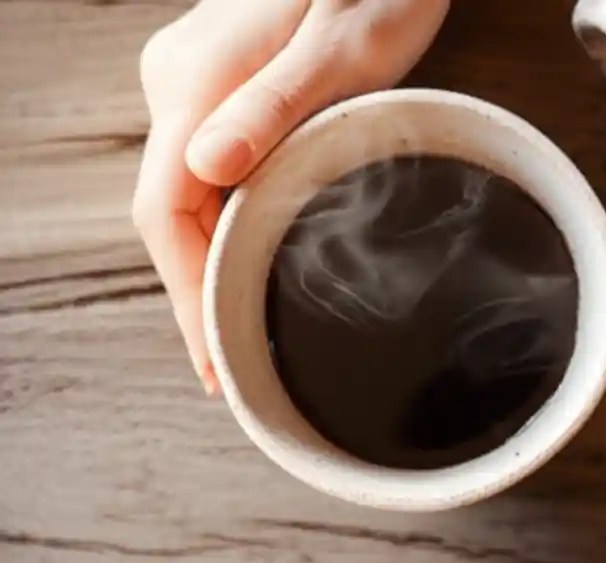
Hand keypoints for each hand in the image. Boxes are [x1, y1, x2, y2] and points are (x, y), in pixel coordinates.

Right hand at [132, 0, 449, 392]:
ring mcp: (202, 85)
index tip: (211, 356)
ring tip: (237, 332)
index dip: (184, 294)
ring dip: (211, 262)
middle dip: (196, 292)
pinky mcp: (230, 87)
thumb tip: (210, 168)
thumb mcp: (340, 51)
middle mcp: (183, 85)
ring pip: (191, 193)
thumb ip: (275, 105)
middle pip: (170, 210)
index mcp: (197, 83)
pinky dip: (229, 224)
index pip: (163, 210)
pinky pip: (214, 170)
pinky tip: (251, 261)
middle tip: (227, 366)